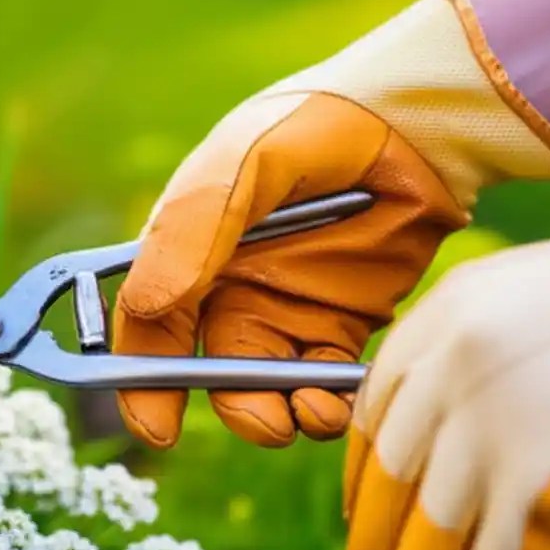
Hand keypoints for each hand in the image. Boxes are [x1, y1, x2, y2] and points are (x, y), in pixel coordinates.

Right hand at [113, 0, 549, 448]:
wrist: (409, 123)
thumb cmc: (310, 127)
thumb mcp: (243, 164)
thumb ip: (192, 231)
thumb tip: (147, 305)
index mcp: (183, 254)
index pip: (147, 327)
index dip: (140, 380)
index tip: (155, 426)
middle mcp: (223, 291)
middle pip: (202, 373)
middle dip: (227, 408)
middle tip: (262, 422)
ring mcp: (279, 311)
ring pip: (260, 390)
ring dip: (277, 415)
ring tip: (309, 411)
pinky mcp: (334, 326)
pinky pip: (316, 383)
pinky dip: (323, 404)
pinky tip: (337, 398)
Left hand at [341, 233, 549, 549]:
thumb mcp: (520, 297)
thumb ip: (469, 352)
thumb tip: (434, 438)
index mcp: (440, 316)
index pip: (375, 412)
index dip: (362, 478)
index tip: (359, 520)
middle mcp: (448, 363)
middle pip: (391, 476)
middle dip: (373, 548)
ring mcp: (491, 415)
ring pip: (435, 524)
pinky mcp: (536, 460)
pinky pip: (499, 548)